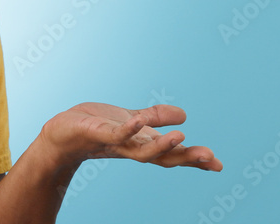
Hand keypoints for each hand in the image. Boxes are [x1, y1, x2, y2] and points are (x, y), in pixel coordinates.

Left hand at [38, 103, 221, 171]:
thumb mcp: (130, 119)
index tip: (218, 164)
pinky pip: (115, 134)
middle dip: (187, 158)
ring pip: (142, 151)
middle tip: (211, 158)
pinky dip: (128, 129)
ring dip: (161, 145)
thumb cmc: (95, 127)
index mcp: (142, 144)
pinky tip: (139, 121)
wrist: (60, 135)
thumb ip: (155, 118)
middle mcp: (132, 148)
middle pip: (163, 158)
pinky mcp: (98, 134)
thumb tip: (185, 115)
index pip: (172, 154)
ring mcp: (115, 143)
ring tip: (181, 137)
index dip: (194, 159)